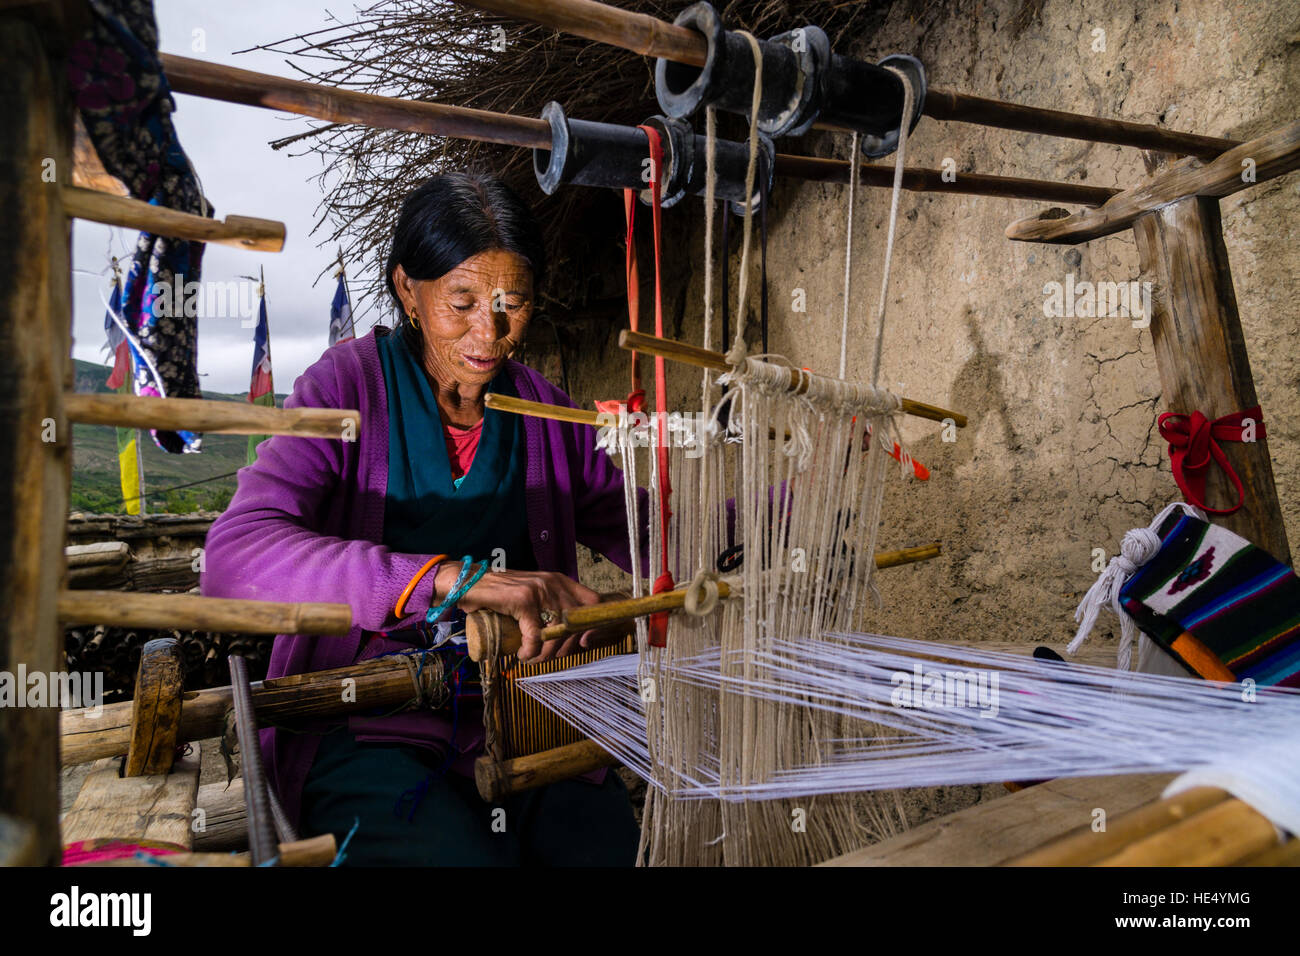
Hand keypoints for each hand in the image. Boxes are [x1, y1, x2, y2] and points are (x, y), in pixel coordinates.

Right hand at [436, 563, 603, 662]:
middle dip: (565, 647)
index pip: (592, 602)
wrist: (468, 582)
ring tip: (533, 659)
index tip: (582, 643)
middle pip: (576, 622)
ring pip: (556, 632)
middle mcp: (553, 583)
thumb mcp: (532, 596)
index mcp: (559, 581)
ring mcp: (539, 590)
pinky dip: (531, 651)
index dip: (592, 625)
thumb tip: (571, 636)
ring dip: (547, 654)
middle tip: (549, 657)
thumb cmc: (500, 595)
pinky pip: (536, 636)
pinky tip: (524, 655)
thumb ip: (550, 606)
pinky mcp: (523, 600)